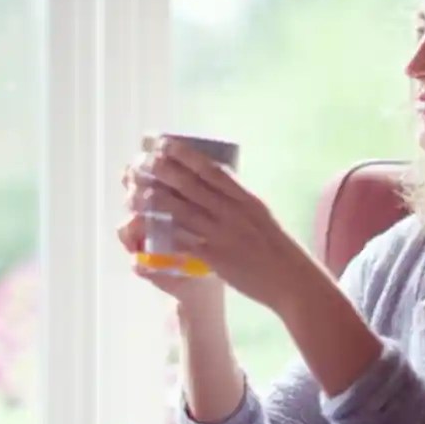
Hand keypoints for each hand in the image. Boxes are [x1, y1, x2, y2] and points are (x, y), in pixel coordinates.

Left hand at [135, 138, 316, 313]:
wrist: (290, 279)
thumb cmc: (276, 245)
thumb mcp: (259, 213)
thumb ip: (236, 197)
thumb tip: (214, 178)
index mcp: (245, 198)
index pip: (211, 169)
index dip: (184, 155)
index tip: (164, 144)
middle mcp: (232, 211)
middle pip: (191, 186)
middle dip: (163, 172)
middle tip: (141, 162)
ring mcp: (223, 234)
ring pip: (182, 211)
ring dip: (156, 200)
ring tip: (134, 192)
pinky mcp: (216, 257)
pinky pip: (184, 241)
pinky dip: (164, 233)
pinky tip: (146, 228)